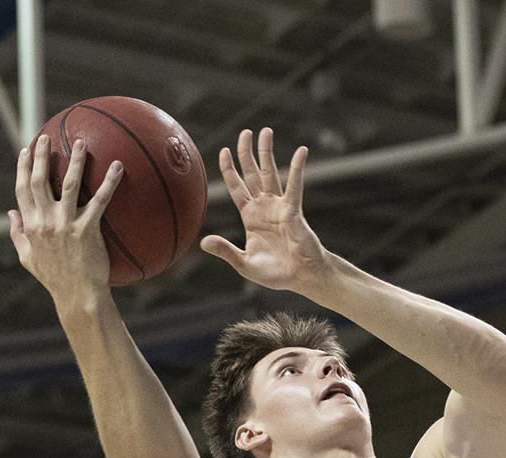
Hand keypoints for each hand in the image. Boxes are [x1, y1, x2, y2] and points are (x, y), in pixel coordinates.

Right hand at [9, 134, 123, 304]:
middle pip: (40, 181)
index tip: (26, 150)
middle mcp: (45, 221)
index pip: (22, 190)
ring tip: (82, 143)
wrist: (77, 295)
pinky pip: (100, 201)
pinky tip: (118, 166)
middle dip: (42, 156)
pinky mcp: (87, 230)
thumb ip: (17, 234)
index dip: (23, 168)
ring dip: (75, 161)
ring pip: (69, 184)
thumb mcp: (28, 258)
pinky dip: (109, 182)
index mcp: (31, 226)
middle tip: (47, 138)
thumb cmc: (55, 278)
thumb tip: (10, 213)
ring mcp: (66, 225)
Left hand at [200, 127, 328, 292]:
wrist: (302, 278)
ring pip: (270, 173)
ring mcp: (279, 206)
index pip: (236, 187)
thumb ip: (225, 251)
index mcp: (250, 217)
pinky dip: (297, 168)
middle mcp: (264, 206)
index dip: (229, 169)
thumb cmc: (276, 273)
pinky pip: (294, 186)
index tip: (224, 151)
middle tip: (245, 132)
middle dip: (247, 152)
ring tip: (266, 131)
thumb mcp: (244, 263)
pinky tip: (301, 151)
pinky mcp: (293, 210)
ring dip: (267, 152)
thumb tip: (203, 242)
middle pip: (252, 173)